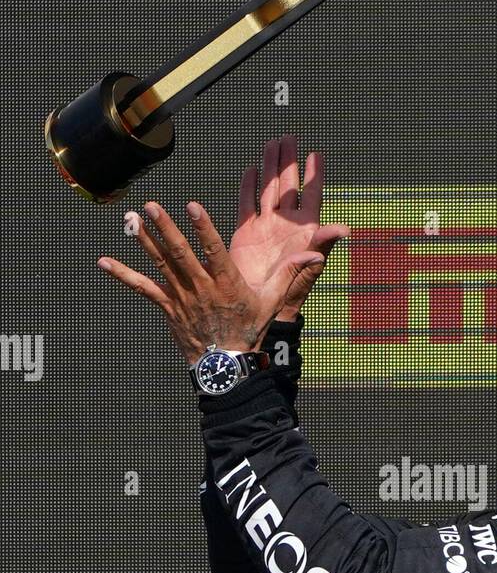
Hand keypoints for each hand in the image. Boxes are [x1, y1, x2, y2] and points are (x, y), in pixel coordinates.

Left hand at [96, 199, 325, 362]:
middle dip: (166, 229)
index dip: (203, 229)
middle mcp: (201, 289)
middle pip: (181, 255)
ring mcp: (181, 298)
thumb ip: (290, 273)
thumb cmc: (250, 330)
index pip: (213, 252)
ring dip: (145, 241)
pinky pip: (142, 289)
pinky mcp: (167, 307)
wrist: (225, 366)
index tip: (193, 207)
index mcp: (227, 284)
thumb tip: (316, 254)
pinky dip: (123, 275)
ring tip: (131, 218)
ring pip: (160, 265)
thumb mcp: (273, 302)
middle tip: (153, 206)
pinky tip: (104, 261)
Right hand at [230, 134, 349, 321]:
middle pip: (288, 184)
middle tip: (289, 138)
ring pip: (268, 188)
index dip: (315, 174)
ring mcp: (267, 226)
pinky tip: (252, 170)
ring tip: (271, 144)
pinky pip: (248, 203)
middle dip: (289, 161)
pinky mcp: (248, 231)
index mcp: (305, 228)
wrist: (263, 303)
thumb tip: (345, 228)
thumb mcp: (311, 265)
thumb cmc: (292, 290)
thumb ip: (325, 243)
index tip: (317, 154)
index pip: (312, 194)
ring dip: (270, 166)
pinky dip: (249, 186)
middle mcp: (286, 223)